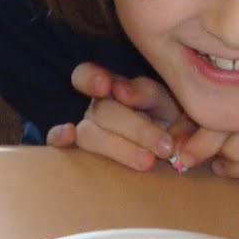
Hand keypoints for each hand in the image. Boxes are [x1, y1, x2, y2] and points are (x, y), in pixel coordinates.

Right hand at [44, 63, 185, 171]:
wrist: (180, 159)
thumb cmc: (176, 127)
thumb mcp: (174, 105)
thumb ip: (149, 96)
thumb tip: (121, 91)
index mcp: (115, 90)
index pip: (87, 76)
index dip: (90, 79)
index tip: (107, 87)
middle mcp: (95, 110)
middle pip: (102, 112)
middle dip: (137, 129)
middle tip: (165, 146)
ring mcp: (85, 133)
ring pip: (88, 135)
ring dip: (120, 148)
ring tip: (149, 162)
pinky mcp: (79, 155)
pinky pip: (58, 145)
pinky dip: (59, 138)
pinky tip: (69, 136)